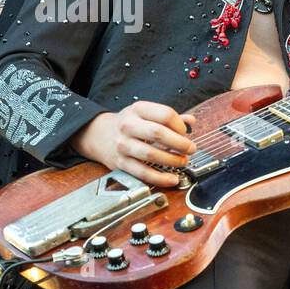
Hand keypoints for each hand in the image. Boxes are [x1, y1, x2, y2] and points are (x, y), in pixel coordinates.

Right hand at [70, 102, 197, 187]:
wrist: (99, 135)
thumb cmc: (129, 124)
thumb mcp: (145, 113)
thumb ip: (168, 117)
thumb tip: (191, 121)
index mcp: (137, 109)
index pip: (164, 114)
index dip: (180, 125)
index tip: (186, 132)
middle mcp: (128, 126)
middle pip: (158, 133)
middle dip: (179, 143)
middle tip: (190, 149)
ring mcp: (123, 145)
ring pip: (151, 154)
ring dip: (172, 160)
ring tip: (182, 161)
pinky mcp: (120, 163)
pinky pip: (143, 173)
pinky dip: (160, 178)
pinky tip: (172, 178)